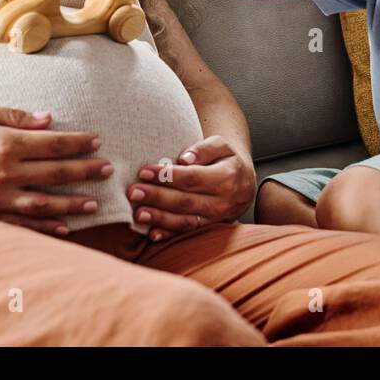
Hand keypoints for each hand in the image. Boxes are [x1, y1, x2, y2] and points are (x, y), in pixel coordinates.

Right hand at [0, 103, 113, 236]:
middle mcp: (4, 172)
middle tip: (108, 170)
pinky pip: (20, 224)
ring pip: (44, 203)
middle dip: (85, 171)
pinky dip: (44, 227)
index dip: (78, 142)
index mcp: (4, 142)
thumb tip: (47, 119)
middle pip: (56, 173)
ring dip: (72, 204)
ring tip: (94, 204)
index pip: (53, 143)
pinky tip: (62, 228)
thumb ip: (13, 116)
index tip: (97, 141)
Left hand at [126, 135, 255, 239]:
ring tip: (138, 214)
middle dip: (157, 197)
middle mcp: (224, 202)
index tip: (144, 171)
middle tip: (134, 192)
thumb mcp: (222, 145)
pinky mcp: (211, 228)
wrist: (245, 180)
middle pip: (185, 201)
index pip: (192, 177)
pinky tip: (152, 234)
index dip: (167, 176)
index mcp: (227, 177)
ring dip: (160, 219)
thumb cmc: (228, 159)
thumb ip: (204, 149)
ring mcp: (218, 218)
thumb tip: (184, 158)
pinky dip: (170, 235)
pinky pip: (189, 233)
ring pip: (186, 221)